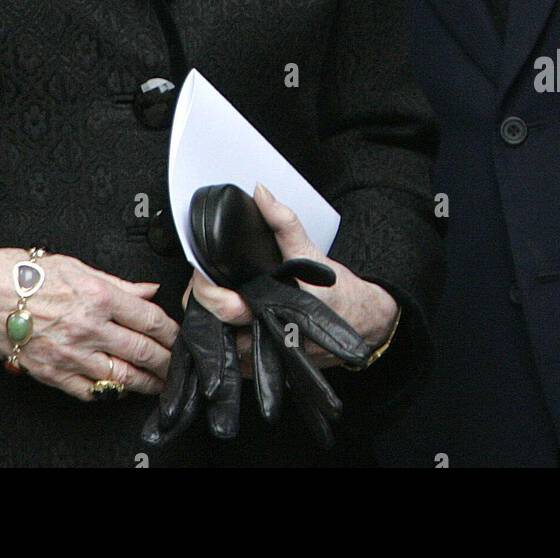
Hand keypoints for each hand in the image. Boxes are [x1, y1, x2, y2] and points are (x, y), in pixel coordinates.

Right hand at [0, 235, 178, 400]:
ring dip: (146, 383)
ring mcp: (71, 355)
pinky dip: (109, 392)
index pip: (150, 320)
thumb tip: (147, 290)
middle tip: (179, 366)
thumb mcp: (76, 265)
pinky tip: (118, 389)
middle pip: (143, 352)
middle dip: (167, 362)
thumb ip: (118, 282)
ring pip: (122, 377)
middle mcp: (89, 328)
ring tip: (158, 383)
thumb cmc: (21, 274)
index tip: (180, 338)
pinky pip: (90, 391)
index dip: (172, 332)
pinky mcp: (52, 374)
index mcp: (98, 296)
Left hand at [190, 184, 398, 371]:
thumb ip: (283, 221)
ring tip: (218, 292)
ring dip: (210, 317)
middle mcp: (260, 344)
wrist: (357, 322)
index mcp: (272, 315)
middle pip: (209, 326)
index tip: (202, 268)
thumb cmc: (337, 293)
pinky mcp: (256, 367)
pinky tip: (229, 311)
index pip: (220, 307)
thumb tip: (260, 192)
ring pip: (214, 340)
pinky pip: (225, 351)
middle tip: (205, 277)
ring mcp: (256, 361)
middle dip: (202, 300)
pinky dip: (221, 330)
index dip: (205, 287)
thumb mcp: (311, 251)